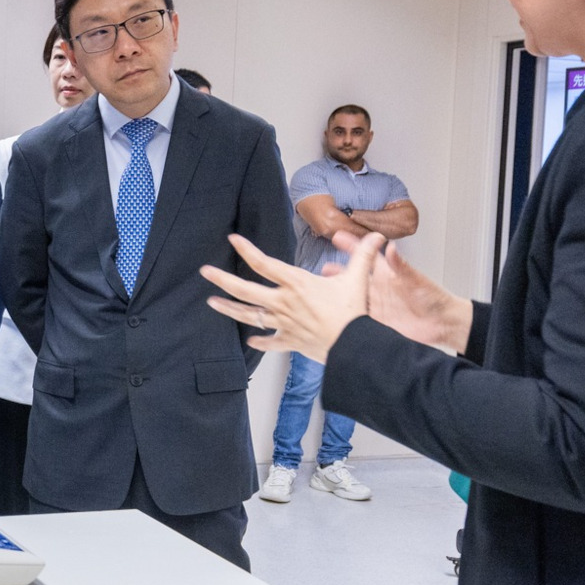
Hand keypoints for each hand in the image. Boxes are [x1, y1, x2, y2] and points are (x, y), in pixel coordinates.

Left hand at [200, 232, 382, 363]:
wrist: (352, 347)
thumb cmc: (352, 313)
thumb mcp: (358, 279)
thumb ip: (364, 255)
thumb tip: (378, 237)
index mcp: (296, 283)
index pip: (264, 263)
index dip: (247, 250)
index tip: (233, 240)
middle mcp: (283, 302)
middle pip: (245, 289)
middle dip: (222, 279)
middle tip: (205, 272)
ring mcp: (283, 323)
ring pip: (249, 315)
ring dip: (229, 309)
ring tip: (211, 302)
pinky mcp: (289, 341)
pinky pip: (270, 342)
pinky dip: (260, 341)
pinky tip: (249, 340)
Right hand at [327, 231, 471, 352]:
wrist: (441, 324)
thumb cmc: (433, 299)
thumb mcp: (417, 280)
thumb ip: (402, 265)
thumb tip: (390, 248)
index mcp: (387, 274)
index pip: (366, 257)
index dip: (352, 246)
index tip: (339, 236)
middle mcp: (378, 289)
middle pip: (353, 278)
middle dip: (338, 273)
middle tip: (323, 269)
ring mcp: (375, 305)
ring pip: (351, 298)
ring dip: (338, 295)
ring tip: (324, 293)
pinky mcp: (375, 322)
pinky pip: (357, 318)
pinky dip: (346, 316)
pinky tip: (335, 316)